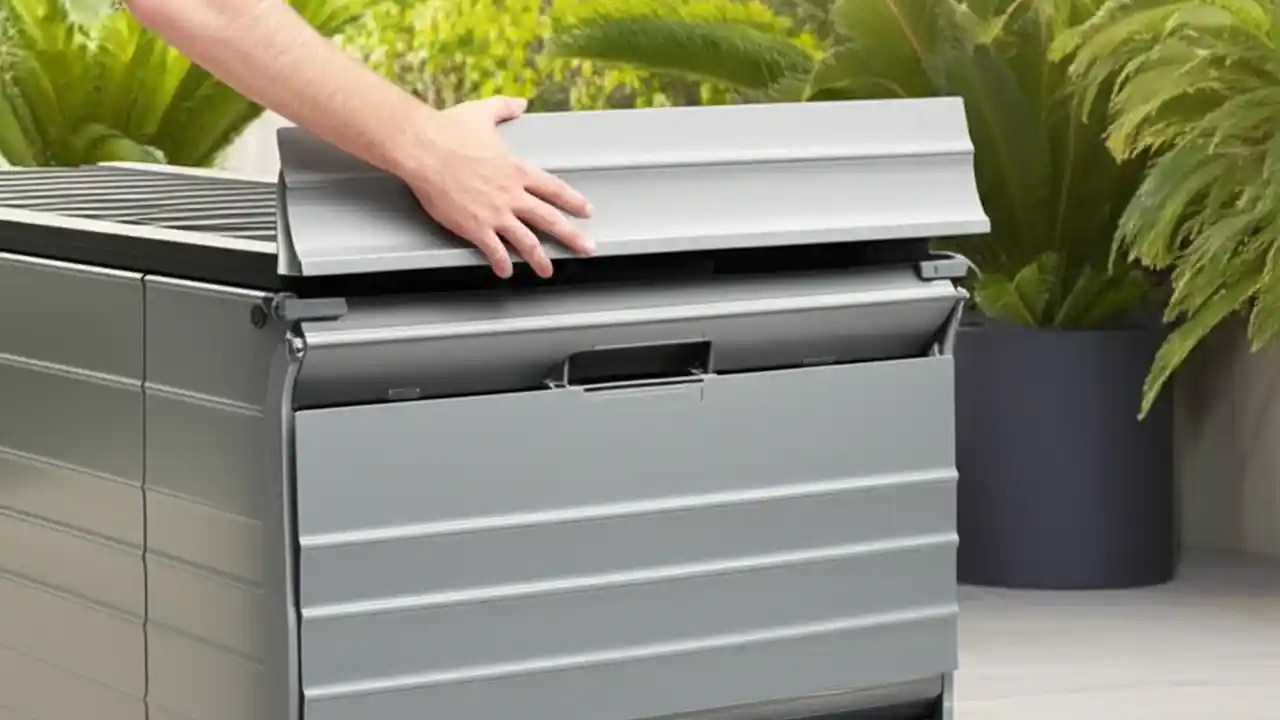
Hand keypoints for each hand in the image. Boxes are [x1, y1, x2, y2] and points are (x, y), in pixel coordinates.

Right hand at [402, 96, 593, 277]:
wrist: (423, 148)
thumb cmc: (448, 130)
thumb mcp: (482, 112)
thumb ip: (504, 108)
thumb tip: (519, 102)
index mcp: (517, 169)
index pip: (554, 189)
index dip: (573, 201)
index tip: (586, 211)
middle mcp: (512, 194)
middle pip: (550, 219)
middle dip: (572, 236)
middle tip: (587, 248)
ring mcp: (495, 213)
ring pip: (527, 241)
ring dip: (539, 259)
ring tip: (547, 270)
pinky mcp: (475, 227)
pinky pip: (494, 251)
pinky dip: (502, 264)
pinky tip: (506, 272)